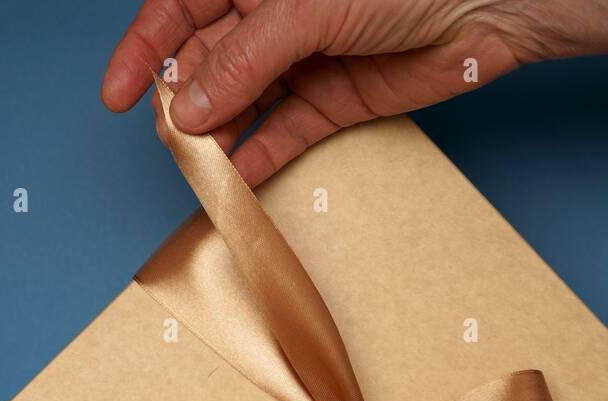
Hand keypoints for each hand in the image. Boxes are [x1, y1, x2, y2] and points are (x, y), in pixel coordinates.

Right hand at [101, 0, 607, 186]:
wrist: (490, 4)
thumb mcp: (306, 5)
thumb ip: (245, 57)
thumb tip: (192, 104)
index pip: (179, 7)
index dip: (145, 50)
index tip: (117, 94)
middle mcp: (272, 13)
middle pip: (206, 59)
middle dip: (184, 97)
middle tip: (172, 135)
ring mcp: (301, 57)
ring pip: (241, 100)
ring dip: (217, 133)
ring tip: (200, 163)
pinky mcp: (332, 98)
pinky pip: (282, 131)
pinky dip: (259, 154)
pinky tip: (237, 177)